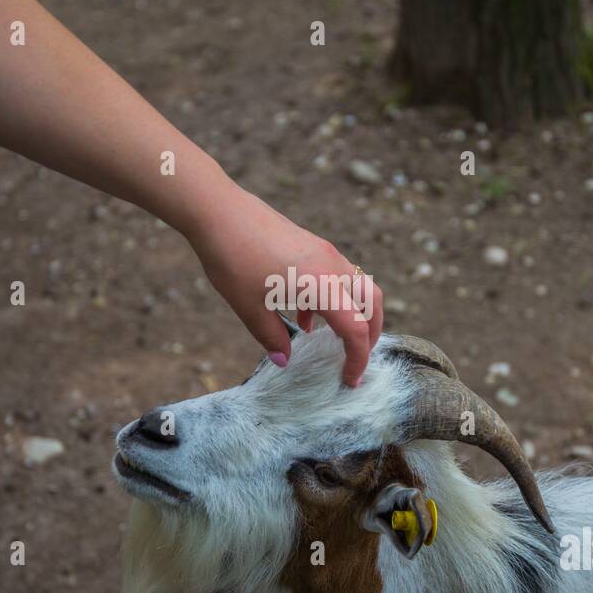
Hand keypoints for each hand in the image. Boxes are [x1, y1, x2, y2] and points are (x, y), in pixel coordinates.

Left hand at [185, 187, 383, 386]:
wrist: (220, 212)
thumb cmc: (233, 260)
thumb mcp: (249, 308)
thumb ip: (271, 337)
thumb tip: (285, 360)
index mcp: (322, 286)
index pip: (355, 329)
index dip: (357, 358)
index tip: (349, 380)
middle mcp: (332, 267)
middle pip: (372, 303)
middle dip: (370, 334)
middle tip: (355, 359)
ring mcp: (325, 252)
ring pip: (358, 286)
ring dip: (353, 314)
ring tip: (331, 340)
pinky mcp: (314, 245)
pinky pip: (338, 276)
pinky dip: (334, 299)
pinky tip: (304, 316)